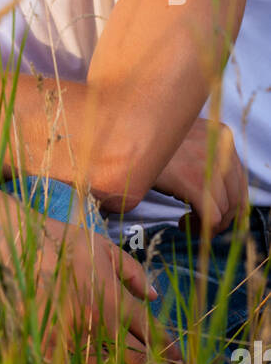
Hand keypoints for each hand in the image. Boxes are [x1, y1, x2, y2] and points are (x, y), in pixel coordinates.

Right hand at [30, 217, 182, 363]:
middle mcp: (96, 324)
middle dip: (155, 363)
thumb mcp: (103, 247)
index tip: (179, 357)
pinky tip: (104, 360)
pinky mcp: (51, 346)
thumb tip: (153, 296)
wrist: (21, 246)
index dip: (169, 347)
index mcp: (112, 299)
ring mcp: (73, 338)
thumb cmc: (63, 242)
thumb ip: (133, 272)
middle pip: (136, 358)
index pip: (150, 332)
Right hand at [154, 117, 248, 234]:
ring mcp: (208, 164)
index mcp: (221, 134)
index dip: (227, 202)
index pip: (239, 178)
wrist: (123, 137)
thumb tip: (222, 194)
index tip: (210, 212)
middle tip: (199, 223)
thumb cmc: (151, 143)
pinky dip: (200, 229)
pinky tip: (181, 224)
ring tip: (186, 223)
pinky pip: (212, 218)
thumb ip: (207, 156)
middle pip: (236, 196)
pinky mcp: (194, 181)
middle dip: (220, 217)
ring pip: (225, 210)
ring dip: (208, 224)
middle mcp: (221, 146)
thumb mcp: (185, 140)